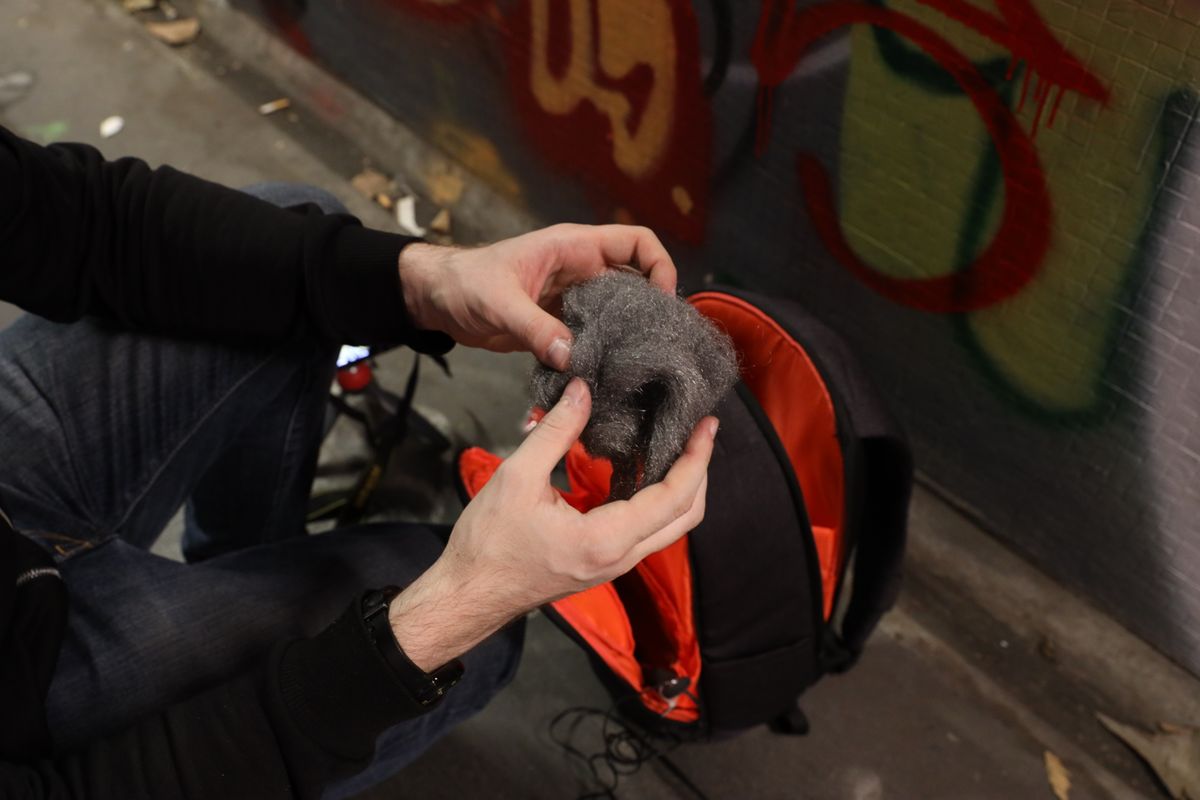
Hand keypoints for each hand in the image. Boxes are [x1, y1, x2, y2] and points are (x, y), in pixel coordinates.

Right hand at [388, 377, 716, 669]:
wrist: (467, 593)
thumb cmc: (488, 541)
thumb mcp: (517, 478)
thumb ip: (555, 432)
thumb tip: (583, 389)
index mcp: (607, 540)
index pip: (673, 498)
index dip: (696, 460)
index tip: (707, 425)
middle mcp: (621, 558)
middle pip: (686, 517)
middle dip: (699, 473)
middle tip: (700, 431)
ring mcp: (614, 565)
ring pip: (669, 528)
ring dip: (682, 488)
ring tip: (680, 445)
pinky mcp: (602, 562)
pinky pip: (647, 531)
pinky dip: (658, 501)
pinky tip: (646, 469)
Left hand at [397, 224, 676, 369]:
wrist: (434, 299)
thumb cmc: (464, 284)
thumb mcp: (499, 303)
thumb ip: (535, 328)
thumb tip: (572, 356)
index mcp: (574, 248)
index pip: (637, 243)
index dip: (660, 265)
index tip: (664, 302)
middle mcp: (581, 271)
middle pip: (637, 281)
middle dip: (652, 309)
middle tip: (661, 344)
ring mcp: (573, 299)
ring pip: (619, 312)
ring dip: (629, 335)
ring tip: (639, 365)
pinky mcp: (560, 325)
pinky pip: (594, 336)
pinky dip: (603, 353)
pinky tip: (606, 375)